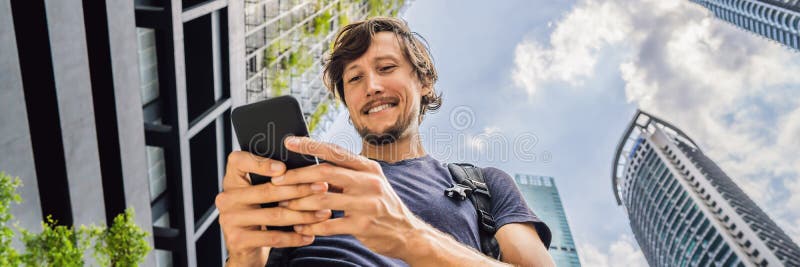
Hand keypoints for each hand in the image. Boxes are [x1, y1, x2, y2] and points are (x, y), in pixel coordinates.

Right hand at [216, 151, 331, 264]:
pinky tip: (308, 235)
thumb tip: (307, 168)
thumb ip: (274, 178)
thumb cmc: (257, 210)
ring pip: (274, 215)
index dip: (261, 163)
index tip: (283, 168)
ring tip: (322, 213)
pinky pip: (272, 237)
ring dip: (303, 214)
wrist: (244, 244)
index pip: (239, 161)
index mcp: (232, 178)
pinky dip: (294, 237)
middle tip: (322, 187)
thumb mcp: (259, 191)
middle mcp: (227, 197)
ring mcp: (229, 219)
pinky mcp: (237, 239)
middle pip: (267, 190)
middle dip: (300, 189)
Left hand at [272, 136, 429, 259]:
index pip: (335, 151)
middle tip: (276, 181)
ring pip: (323, 200)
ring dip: (299, 204)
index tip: (288, 142)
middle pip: (325, 173)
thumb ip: (347, 174)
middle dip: (296, 177)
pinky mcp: (363, 225)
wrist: (407, 233)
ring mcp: (367, 204)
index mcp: (368, 167)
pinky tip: (299, 227)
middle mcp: (369, 182)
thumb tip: (312, 166)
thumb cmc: (382, 205)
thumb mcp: (370, 183)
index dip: (310, 145)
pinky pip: (329, 225)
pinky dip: (311, 227)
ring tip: (283, 206)